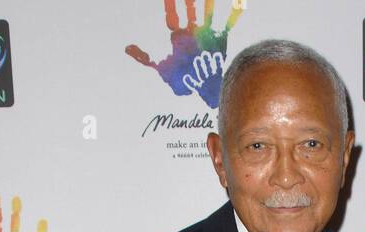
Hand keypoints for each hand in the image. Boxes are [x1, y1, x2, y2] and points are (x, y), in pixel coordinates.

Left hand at [125, 0, 243, 107]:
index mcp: (179, 36)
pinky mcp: (220, 40)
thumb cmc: (182, 80)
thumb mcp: (161, 69)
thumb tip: (127, 49)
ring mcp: (207, 35)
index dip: (170, 4)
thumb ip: (145, 58)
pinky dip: (232, 15)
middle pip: (190, 9)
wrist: (202, 90)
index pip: (172, 15)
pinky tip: (237, 5)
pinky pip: (227, 25)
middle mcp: (193, 32)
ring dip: (209, 3)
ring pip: (207, 13)